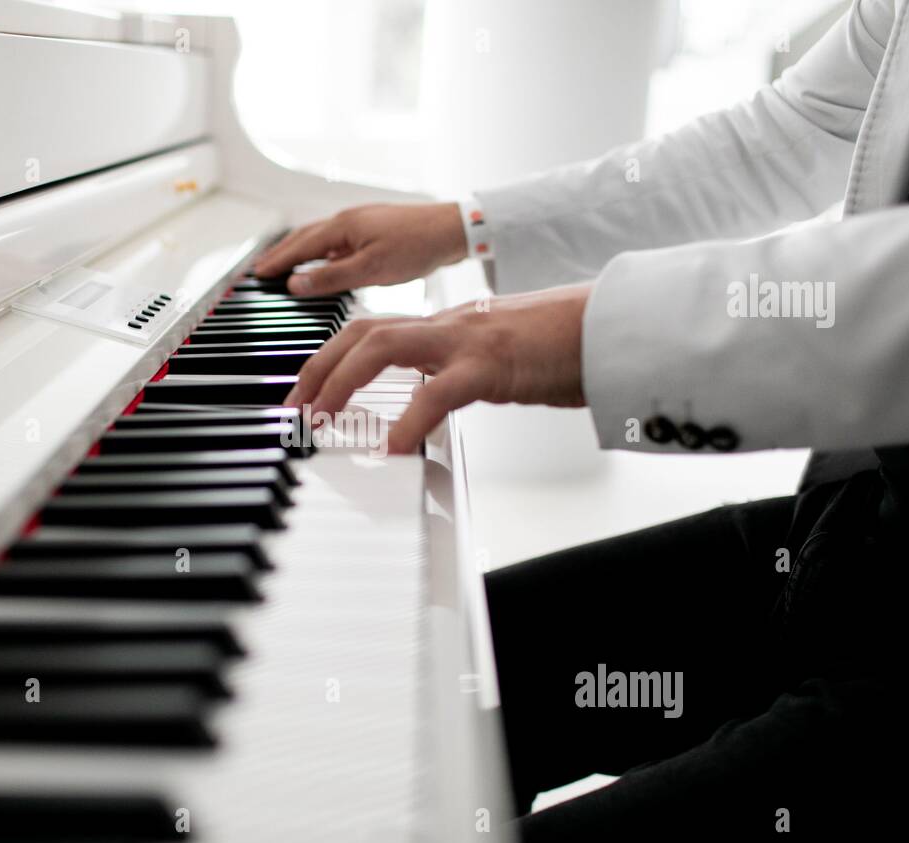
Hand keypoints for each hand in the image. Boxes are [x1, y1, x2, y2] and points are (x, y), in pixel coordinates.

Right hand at [254, 202, 467, 295]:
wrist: (452, 230)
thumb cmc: (417, 246)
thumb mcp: (371, 269)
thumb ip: (331, 277)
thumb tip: (296, 283)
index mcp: (342, 226)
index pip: (298, 247)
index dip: (276, 262)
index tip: (256, 275)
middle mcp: (347, 220)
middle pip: (304, 238)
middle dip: (280, 254)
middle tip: (261, 269)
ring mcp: (360, 223)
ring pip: (320, 239)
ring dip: (299, 252)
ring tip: (285, 266)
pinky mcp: (373, 229)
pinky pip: (337, 241)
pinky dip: (321, 253)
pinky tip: (325, 264)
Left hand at [287, 284, 592, 453]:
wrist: (613, 328)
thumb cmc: (563, 348)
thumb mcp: (499, 362)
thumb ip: (461, 375)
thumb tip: (432, 402)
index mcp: (448, 327)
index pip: (373, 329)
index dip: (331, 357)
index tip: (307, 390)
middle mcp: (449, 326)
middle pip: (362, 330)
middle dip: (318, 367)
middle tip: (295, 408)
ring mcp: (467, 341)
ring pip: (383, 346)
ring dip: (342, 382)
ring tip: (322, 419)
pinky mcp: (492, 365)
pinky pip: (438, 392)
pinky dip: (410, 421)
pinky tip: (395, 450)